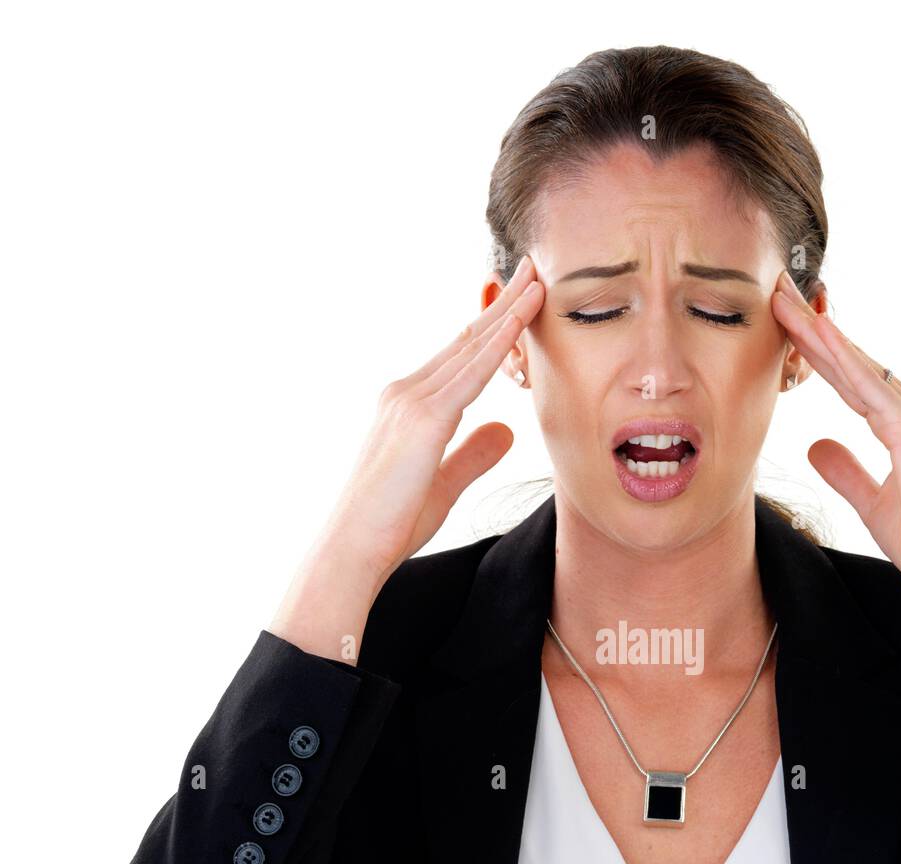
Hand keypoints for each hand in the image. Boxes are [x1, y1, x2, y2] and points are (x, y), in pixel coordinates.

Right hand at [268, 256, 543, 662]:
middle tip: (535, 270)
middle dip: (503, 304)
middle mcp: (406, 392)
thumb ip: (474, 454)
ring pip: (471, 348)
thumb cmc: (390, 524)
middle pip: (466, 340)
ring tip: (539, 279)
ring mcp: (411, 401)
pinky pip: (470, 373)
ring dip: (508, 312)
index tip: (521, 301)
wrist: (353, 548)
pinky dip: (497, 343)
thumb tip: (506, 430)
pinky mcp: (422, 418)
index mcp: (409, 406)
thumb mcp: (444, 484)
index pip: (460, 358)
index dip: (493, 329)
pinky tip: (521, 319)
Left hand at [771, 270, 900, 657]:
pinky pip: (866, 386)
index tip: (784, 321)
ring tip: (781, 297)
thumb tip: (817, 445)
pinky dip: (840, 357)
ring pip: (854, 363)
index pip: (848, 377)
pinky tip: (815, 333)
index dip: (817, 349)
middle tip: (775, 288)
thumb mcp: (870, 500)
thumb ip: (846, 470)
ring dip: (817, 329)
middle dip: (812, 323)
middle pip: (850, 358)